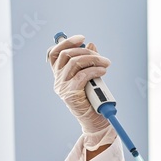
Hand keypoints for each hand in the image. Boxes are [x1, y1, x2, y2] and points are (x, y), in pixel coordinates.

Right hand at [46, 35, 116, 149]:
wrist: (95, 121)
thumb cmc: (93, 100)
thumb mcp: (90, 77)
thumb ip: (88, 62)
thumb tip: (90, 45)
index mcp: (59, 75)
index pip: (54, 54)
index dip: (66, 42)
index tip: (81, 38)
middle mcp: (58, 80)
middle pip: (66, 55)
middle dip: (86, 52)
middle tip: (102, 57)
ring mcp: (62, 87)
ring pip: (75, 63)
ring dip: (94, 59)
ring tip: (106, 63)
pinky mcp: (70, 93)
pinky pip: (82, 75)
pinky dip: (94, 70)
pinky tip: (103, 71)